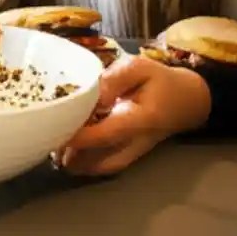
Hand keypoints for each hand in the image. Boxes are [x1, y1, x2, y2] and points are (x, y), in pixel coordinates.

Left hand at [57, 56, 210, 175]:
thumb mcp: (140, 67)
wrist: (188, 101)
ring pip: (101, 168)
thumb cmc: (160, 81)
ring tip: (52, 145)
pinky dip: (84, 161)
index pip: (107, 134)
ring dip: (76, 161)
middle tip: (48, 140)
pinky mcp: (129, 154)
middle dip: (73, 156)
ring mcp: (134, 153)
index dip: (79, 136)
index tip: (54, 130)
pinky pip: (104, 165)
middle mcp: (137, 142)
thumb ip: (115, 78)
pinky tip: (65, 148)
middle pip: (102, 161)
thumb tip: (93, 93)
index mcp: (140, 119)